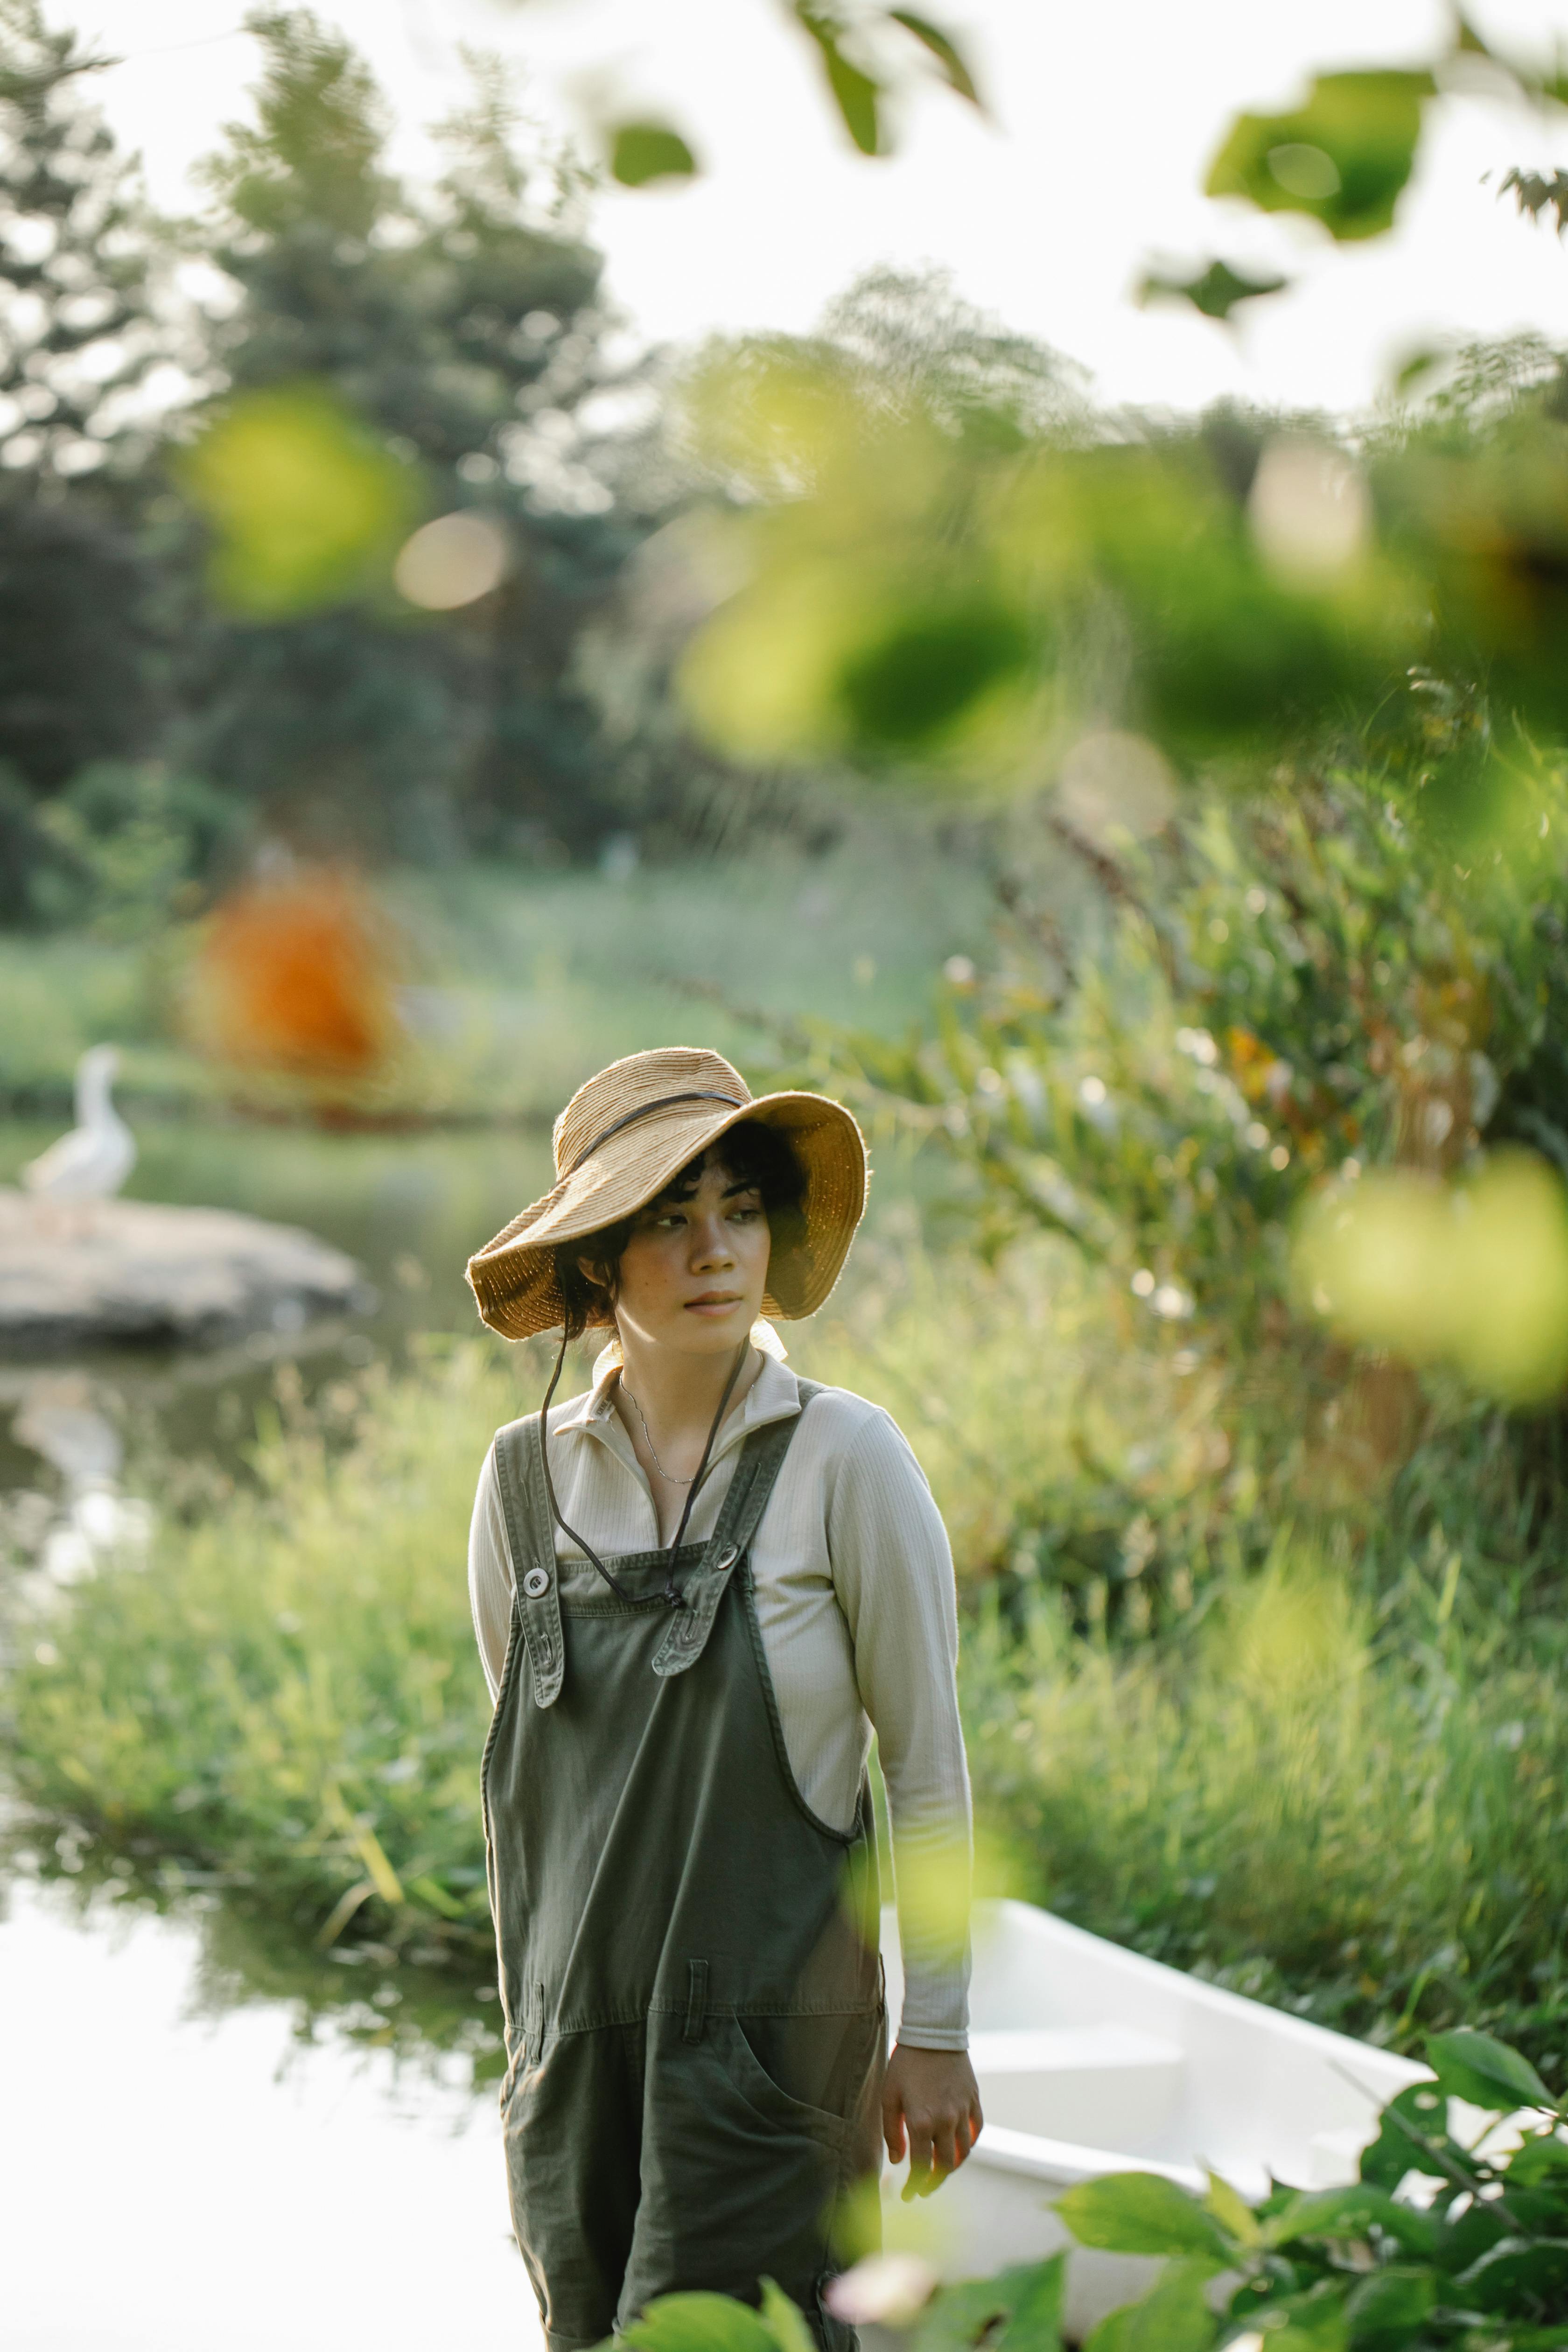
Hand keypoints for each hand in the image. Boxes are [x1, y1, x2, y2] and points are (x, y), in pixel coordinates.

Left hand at [881, 2043, 983, 2198]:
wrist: (933, 2033)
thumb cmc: (906, 2064)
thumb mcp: (889, 2095)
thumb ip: (891, 2131)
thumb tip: (898, 2161)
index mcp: (920, 2121)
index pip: (920, 2167)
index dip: (914, 2186)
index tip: (908, 2196)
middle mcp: (945, 2121)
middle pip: (944, 2166)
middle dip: (933, 2183)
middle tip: (924, 2190)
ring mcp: (963, 2111)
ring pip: (963, 2152)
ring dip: (951, 2167)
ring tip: (940, 2172)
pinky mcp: (974, 2100)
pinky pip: (976, 2131)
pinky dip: (969, 2145)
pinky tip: (959, 2149)